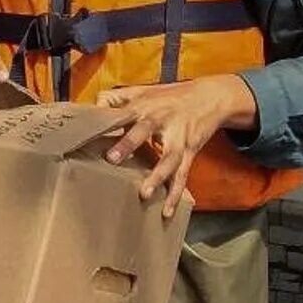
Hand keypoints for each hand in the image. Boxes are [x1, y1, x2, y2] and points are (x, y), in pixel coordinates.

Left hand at [97, 76, 259, 217]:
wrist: (212, 97)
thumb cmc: (171, 96)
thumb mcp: (144, 90)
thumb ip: (115, 98)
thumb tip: (90, 110)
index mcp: (146, 105)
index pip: (123, 112)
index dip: (108, 120)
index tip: (90, 132)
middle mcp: (162, 120)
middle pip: (144, 130)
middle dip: (129, 143)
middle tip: (112, 158)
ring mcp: (178, 138)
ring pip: (168, 158)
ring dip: (157, 176)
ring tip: (144, 193)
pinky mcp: (190, 152)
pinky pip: (182, 176)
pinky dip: (175, 195)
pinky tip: (166, 211)